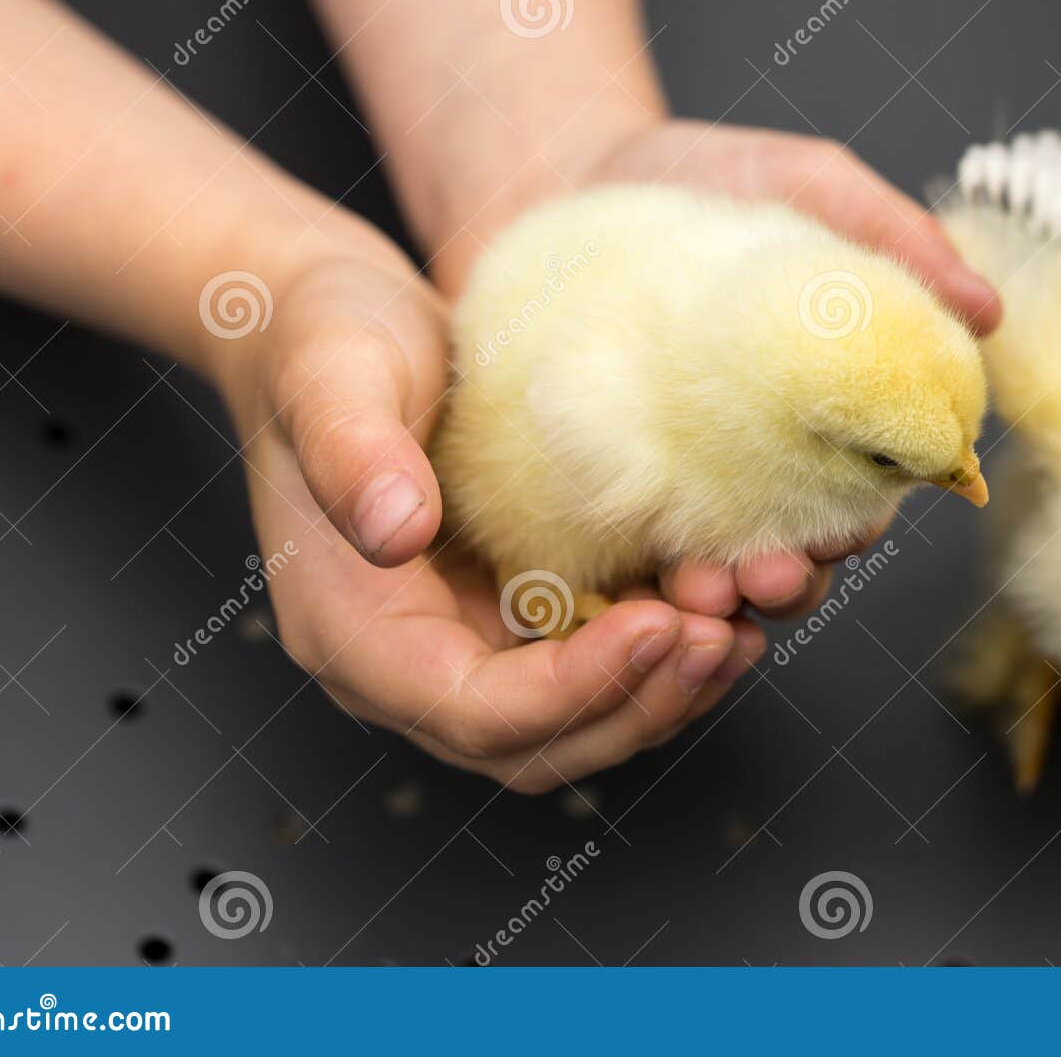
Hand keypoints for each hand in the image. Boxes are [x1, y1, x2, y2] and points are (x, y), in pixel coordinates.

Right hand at [218, 257, 761, 792]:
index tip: (656, 625)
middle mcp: (410, 658)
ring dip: (664, 691)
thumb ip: (350, 451)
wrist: (336, 316)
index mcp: (351, 629)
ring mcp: (467, 641)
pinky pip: (595, 665)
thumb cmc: (325, 343)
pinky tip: (720, 607)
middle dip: (635, 704)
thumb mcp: (329, 373)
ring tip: (735, 630)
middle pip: (533, 743)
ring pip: (577, 721)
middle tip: (716, 637)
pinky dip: (662, 654)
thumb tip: (396, 532)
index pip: (467, 709)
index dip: (570, 689)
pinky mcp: (517, 610)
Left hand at [580, 119, 1000, 620]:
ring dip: (716, 594)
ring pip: (710, 564)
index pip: (860, 494)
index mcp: (825, 410)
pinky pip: (625, 547)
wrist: (575, 169)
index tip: (844, 533)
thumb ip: (895, 239)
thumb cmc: (710, 178)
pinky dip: (636, 582)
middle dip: (788, 578)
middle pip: (790, 548)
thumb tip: (989, 313)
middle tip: (767, 576)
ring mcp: (676, 475)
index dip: (859, 525)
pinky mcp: (606, 477)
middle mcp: (756, 459)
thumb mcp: (808, 186)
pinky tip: (631, 589)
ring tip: (697, 593)